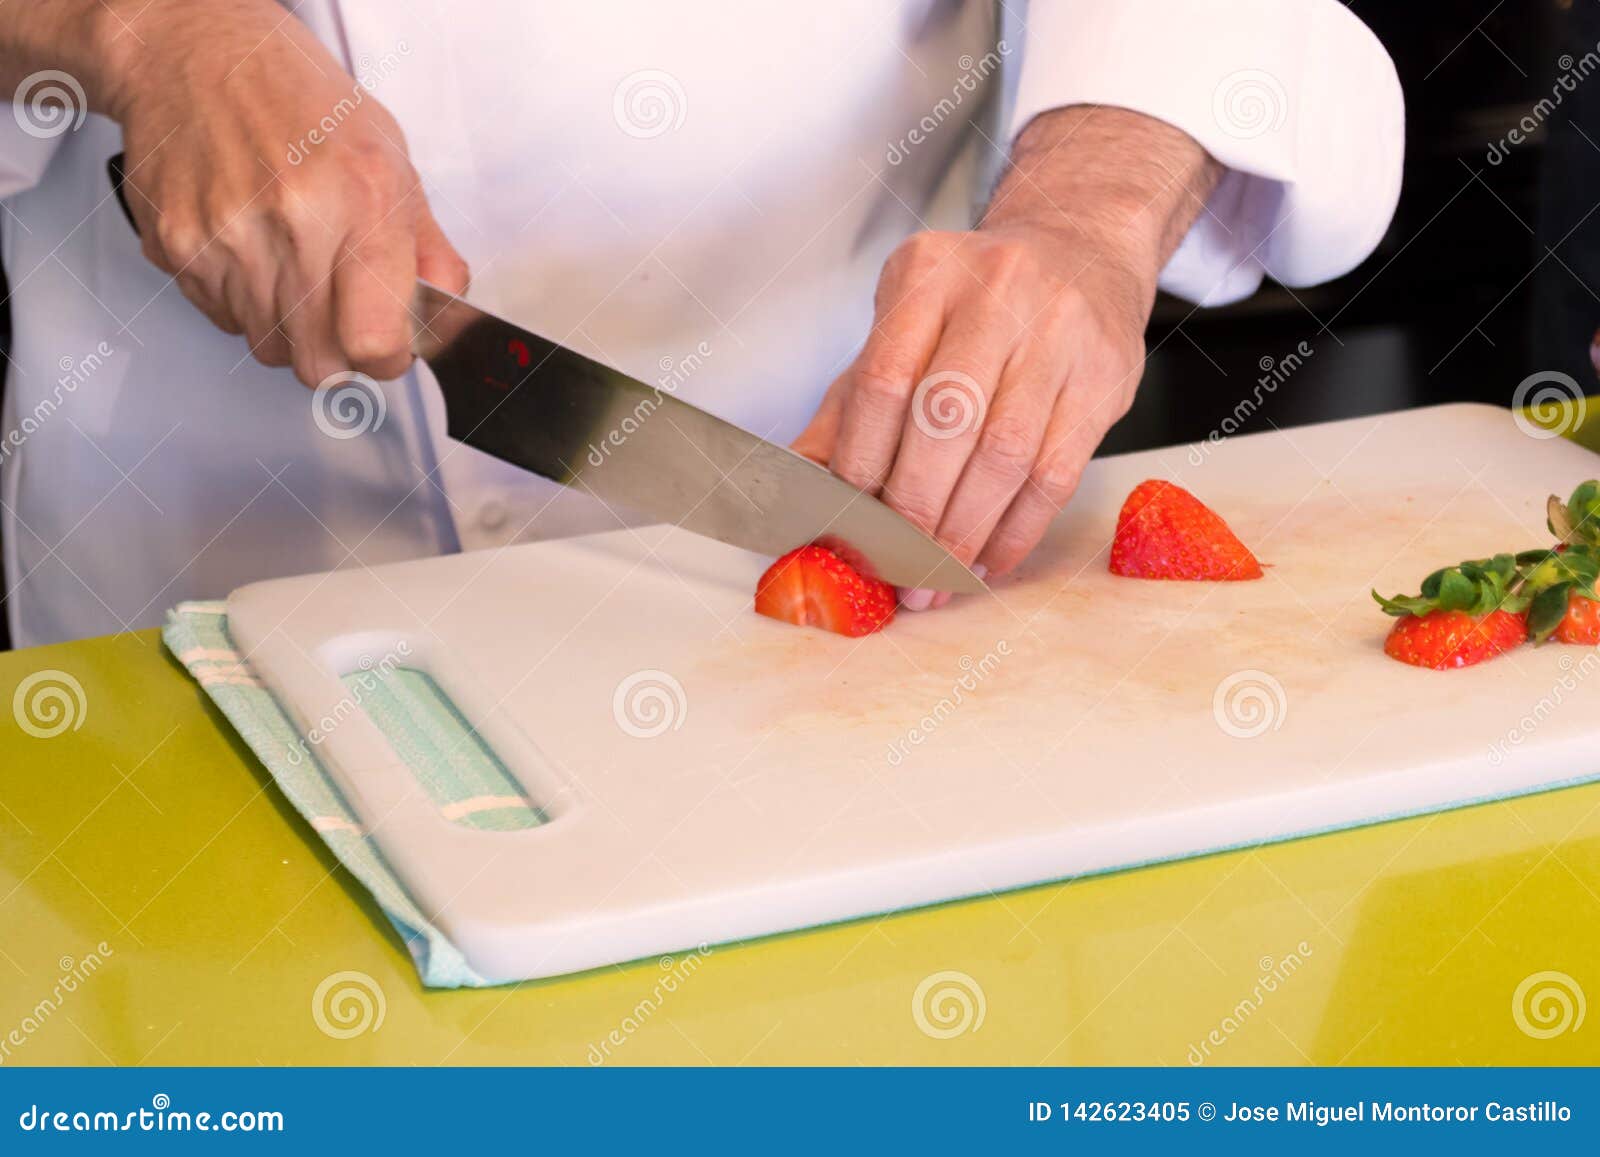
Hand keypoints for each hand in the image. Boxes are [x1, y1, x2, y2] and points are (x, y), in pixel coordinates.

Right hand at [101, 0, 468, 386]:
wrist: (197, 53)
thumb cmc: (299, 100)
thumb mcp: (391, 158)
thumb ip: (427, 246)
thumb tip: (444, 311)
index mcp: (360, 198)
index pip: (373, 340)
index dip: (386, 359)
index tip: (388, 346)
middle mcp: (292, 220)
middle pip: (319, 362)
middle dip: (338, 349)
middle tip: (341, 307)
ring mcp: (224, 236)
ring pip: (268, 346)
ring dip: (287, 324)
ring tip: (291, 260)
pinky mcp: (175, 245)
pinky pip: (221, 317)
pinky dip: (240, 299)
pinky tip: (250, 246)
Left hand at [793, 107, 1220, 607]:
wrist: (1080, 251)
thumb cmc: (974, 306)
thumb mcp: (900, 329)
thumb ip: (848, 404)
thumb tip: (799, 482)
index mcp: (927, 274)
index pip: (884, 381)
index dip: (864, 461)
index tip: (849, 518)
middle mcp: (998, 291)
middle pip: (947, 420)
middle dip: (916, 509)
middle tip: (897, 566)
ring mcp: (1060, 332)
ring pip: (1006, 455)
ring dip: (967, 531)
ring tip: (939, 578)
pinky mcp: (1105, 378)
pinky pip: (1056, 473)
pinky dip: (1018, 530)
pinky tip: (990, 558)